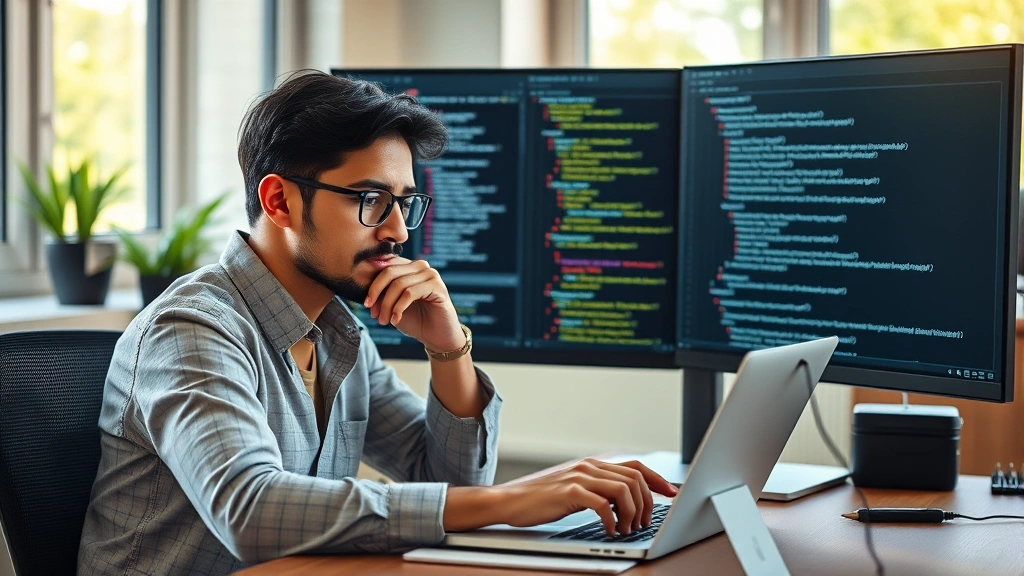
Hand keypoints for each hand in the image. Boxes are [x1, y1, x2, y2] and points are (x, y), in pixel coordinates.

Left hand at [363, 257, 463, 350]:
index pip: (385, 265)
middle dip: (377, 293)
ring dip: (387, 305)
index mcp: (408, 266)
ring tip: (384, 321)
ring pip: (399, 284)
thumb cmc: (414, 320)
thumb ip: (381, 294)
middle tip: (373, 313)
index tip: (366, 304)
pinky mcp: (437, 287)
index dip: (372, 284)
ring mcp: (431, 275)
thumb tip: (363, 288)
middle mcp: (420, 266)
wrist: (436, 336)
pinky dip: (399, 308)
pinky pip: (410, 293)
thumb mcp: (392, 305)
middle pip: (390, 271)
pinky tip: (395, 320)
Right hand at [444, 458, 678, 535]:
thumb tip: (626, 501)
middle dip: (647, 502)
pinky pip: (602, 504)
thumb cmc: (541, 499)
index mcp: (593, 464)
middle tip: (644, 523)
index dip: (657, 479)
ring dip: (632, 513)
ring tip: (626, 529)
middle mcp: (589, 466)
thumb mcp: (574, 488)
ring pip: (623, 489)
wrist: (509, 500)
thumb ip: (598, 488)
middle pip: (634, 478)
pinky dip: (612, 520)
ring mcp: (579, 477)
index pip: (635, 466)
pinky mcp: (569, 492)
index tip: (671, 493)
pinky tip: (610, 530)